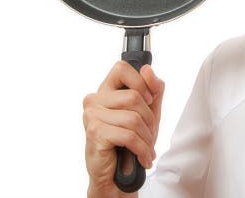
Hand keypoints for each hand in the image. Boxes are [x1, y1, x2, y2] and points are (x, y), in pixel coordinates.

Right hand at [83, 61, 165, 196]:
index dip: (141, 82)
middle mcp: (94, 100)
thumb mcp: (148, 111)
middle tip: (150, 134)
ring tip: (147, 148)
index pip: (122, 68)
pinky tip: (143, 157)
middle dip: (149, 119)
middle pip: (134, 96)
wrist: (116, 175)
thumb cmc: (129, 142)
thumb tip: (148, 69)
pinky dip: (142, 149)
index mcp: (105, 90)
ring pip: (133, 118)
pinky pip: (129, 135)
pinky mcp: (94, 133)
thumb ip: (153, 89)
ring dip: (147, 138)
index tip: (149, 100)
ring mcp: (92, 116)